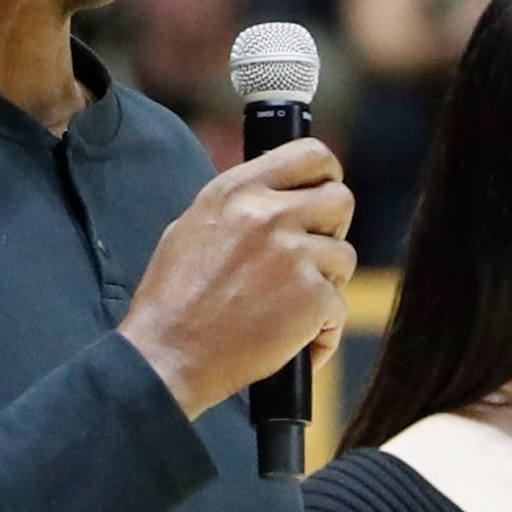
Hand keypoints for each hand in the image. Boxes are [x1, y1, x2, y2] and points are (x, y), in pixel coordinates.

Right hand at [119, 138, 354, 417]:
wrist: (167, 357)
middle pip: (341, 199)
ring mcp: (293, 255)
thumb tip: (278, 196)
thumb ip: (240, 206)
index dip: (326, 176)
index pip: (311, 154)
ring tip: (291, 305)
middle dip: (333, 228)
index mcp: (236, 190)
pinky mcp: (311, 297)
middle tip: (311, 255)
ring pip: (344, 256)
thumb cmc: (174, 301)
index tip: (322, 196)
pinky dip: (322, 328)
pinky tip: (294, 340)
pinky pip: (338, 306)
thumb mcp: (192, 228)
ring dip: (326, 282)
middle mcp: (268, 214)